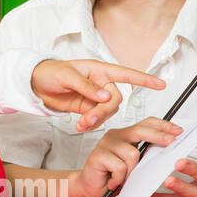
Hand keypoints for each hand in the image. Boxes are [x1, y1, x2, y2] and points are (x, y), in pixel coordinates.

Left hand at [30, 58, 166, 130]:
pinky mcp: (88, 108)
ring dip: (96, 120)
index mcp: (99, 70)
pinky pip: (97, 118)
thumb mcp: (66, 76)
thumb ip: (87, 86)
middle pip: (115, 100)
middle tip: (88, 119)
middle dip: (103, 112)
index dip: (144, 79)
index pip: (126, 74)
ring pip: (107, 112)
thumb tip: (106, 96)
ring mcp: (95, 97)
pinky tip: (80, 125)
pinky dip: (90, 124)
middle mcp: (101, 83)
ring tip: (81, 124)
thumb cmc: (51, 72)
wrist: (35, 84)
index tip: (160, 85)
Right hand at [71, 118, 183, 196]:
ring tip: (124, 179)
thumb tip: (166, 151)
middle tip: (171, 142)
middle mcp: (115, 136)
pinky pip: (120, 167)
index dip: (162, 125)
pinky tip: (113, 182)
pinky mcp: (98, 154)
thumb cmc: (113, 178)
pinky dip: (120, 179)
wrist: (91, 189)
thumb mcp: (135, 166)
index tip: (178, 131)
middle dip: (158, 136)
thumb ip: (145, 156)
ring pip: (132, 154)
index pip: (145, 123)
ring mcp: (105, 143)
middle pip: (140, 130)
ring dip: (132, 172)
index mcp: (125, 135)